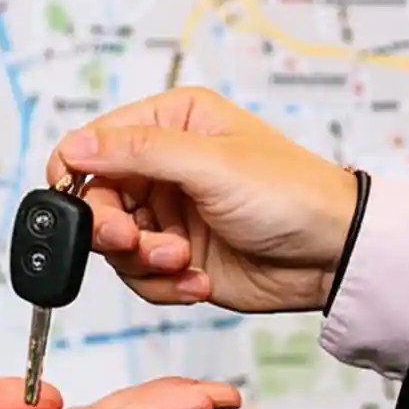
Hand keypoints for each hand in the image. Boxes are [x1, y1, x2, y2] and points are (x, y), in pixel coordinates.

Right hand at [47, 86, 356, 312]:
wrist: (333, 256)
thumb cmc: (292, 193)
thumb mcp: (209, 163)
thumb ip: (137, 151)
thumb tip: (75, 145)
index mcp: (170, 124)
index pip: (94, 143)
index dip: (77, 175)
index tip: (78, 205)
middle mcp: (163, 166)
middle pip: (97, 200)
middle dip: (113, 229)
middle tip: (133, 241)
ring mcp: (168, 214)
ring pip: (114, 244)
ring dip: (143, 260)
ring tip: (182, 260)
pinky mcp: (176, 256)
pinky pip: (138, 275)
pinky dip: (162, 284)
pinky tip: (196, 279)